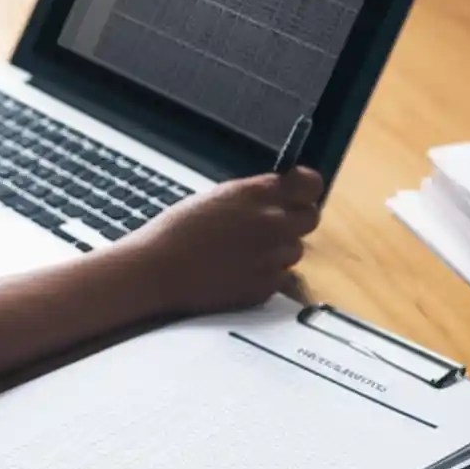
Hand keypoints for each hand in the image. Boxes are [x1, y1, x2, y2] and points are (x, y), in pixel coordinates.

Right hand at [116, 168, 323, 315]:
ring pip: (294, 250)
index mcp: (259, 193)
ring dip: (277, 250)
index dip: (307, 189)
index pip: (311, 183)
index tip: (300, 193)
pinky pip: (281, 277)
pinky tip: (237, 271)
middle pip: (311, 217)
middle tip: (270, 227)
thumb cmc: (178, 230)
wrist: (158, 269)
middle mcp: (273, 222)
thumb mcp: (219, 197)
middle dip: (295, 220)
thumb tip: (279, 198)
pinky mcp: (266, 285)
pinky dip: (265, 274)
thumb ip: (254, 197)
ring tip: (242, 253)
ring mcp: (272, 256)